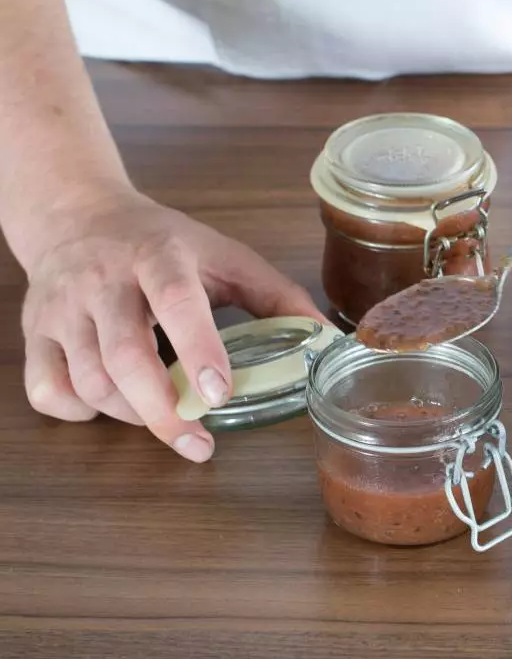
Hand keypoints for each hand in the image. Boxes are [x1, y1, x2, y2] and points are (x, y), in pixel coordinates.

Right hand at [20, 189, 323, 461]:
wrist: (77, 215)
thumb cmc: (164, 244)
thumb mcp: (226, 257)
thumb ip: (278, 298)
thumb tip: (331, 341)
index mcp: (160, 256)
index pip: (176, 302)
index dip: (199, 350)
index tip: (219, 395)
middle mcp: (104, 280)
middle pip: (124, 355)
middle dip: (162, 410)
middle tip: (199, 443)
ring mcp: (62, 308)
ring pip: (88, 379)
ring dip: (130, 414)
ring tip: (167, 418)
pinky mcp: (34, 333)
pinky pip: (47, 390)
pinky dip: (81, 412)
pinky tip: (113, 406)